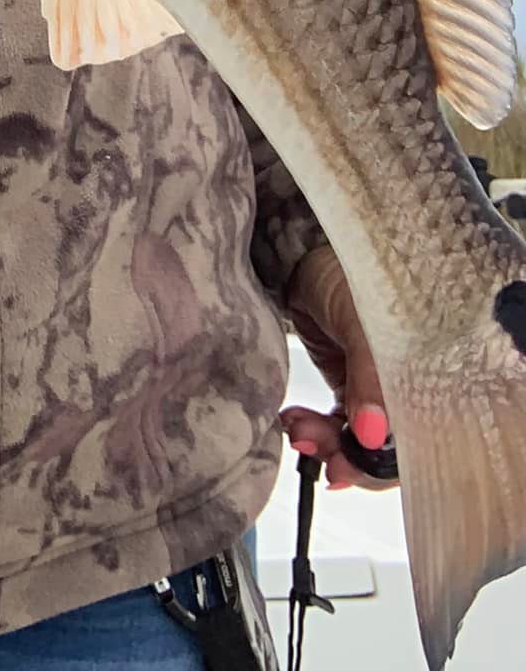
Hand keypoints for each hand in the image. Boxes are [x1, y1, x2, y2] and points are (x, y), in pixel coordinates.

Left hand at [282, 243, 395, 489]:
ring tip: (297, 428)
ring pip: (358, 441)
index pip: (413, 439)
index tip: (345, 467)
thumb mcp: (360, 324)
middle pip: (385, 448)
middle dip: (348, 457)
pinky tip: (295, 421)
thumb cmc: (346, 276)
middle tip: (315, 451)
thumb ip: (367, 381)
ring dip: (326, 444)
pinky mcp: (349, 387)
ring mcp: (375, 390)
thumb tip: (373, 436)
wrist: (304, 253)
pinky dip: (316, 430)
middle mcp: (403, 388)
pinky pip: (339, 425)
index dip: (380, 462)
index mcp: (423, 374)